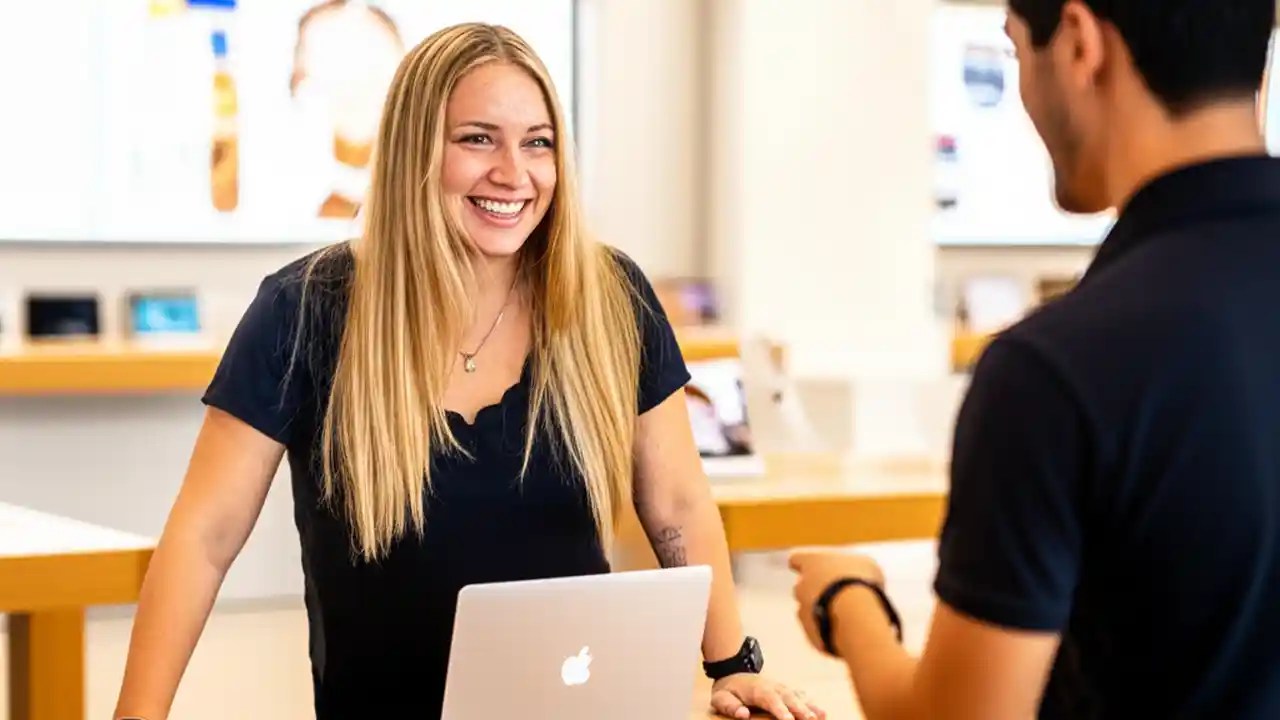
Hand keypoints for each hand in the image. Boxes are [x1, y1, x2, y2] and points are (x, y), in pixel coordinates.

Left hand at [710, 673, 824, 719]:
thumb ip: (730, 707)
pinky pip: (801, 697)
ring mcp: (781, 688)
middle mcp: (773, 687)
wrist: (734, 673)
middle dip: (800, 709)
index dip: (780, 709)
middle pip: (788, 698)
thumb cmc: (728, 690)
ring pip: (798, 697)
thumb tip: (743, 715)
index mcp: (757, 690)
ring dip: (810, 706)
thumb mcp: (721, 698)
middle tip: (810, 719)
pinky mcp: (786, 691)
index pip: (770, 699)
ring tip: (822, 716)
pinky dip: (811, 704)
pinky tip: (822, 713)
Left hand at [789, 550, 884, 653]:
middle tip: (837, 593)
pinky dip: (827, 629)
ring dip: (822, 610)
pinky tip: (845, 629)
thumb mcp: (866, 565)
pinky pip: (817, 629)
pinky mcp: (809, 632)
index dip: (803, 563)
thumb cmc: (860, 582)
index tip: (809, 566)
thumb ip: (856, 568)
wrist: (854, 614)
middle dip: (815, 590)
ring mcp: (803, 610)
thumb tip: (859, 575)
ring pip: (808, 608)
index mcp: (811, 562)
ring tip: (845, 614)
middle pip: (802, 586)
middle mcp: (802, 585)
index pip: (797, 559)